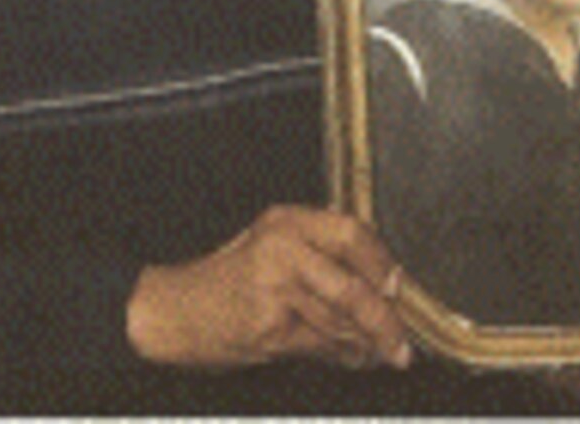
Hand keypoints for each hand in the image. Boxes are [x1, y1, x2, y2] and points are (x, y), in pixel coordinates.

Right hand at [126, 204, 411, 369]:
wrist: (175, 311)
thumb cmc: (227, 278)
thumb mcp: (270, 244)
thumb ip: (317, 249)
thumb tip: (378, 272)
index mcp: (286, 221)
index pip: (350, 233)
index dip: (381, 262)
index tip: (398, 285)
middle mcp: (282, 249)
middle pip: (351, 287)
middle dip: (384, 319)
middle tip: (404, 338)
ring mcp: (274, 290)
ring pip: (339, 322)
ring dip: (369, 343)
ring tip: (388, 352)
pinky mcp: (269, 329)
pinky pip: (321, 345)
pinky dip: (345, 355)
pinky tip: (359, 358)